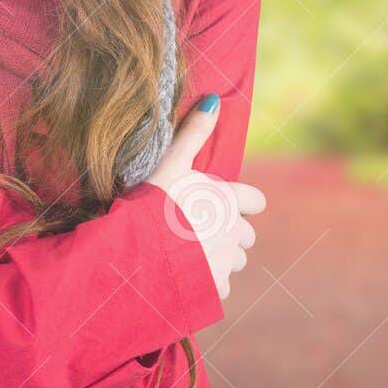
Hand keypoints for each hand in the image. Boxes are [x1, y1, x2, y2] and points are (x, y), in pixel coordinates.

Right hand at [145, 96, 264, 300]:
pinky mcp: (214, 287)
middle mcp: (233, 231)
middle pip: (247, 235)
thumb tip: (215, 100)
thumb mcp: (170, 164)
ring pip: (236, 261)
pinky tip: (186, 275)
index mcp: (227, 200)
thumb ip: (194, 134)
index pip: (256, 201)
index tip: (224, 205)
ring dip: (220, 258)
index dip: (242, 203)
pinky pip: (222, 286)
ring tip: (190, 254)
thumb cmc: (149, 204)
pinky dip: (209, 282)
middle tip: (197, 231)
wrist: (131, 252)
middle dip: (229, 234)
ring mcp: (225, 261)